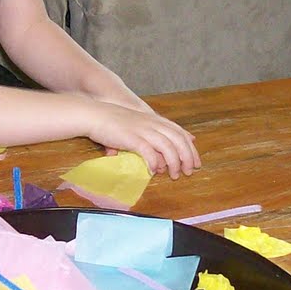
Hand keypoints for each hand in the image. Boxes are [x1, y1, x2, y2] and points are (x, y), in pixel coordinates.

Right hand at [86, 101, 201, 178]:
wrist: (95, 114)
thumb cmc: (113, 121)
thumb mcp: (137, 124)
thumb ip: (149, 135)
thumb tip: (159, 157)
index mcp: (155, 120)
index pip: (180, 134)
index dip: (190, 149)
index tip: (195, 162)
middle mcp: (153, 124)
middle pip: (178, 141)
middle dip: (187, 158)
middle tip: (189, 172)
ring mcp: (143, 130)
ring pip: (167, 147)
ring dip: (174, 163)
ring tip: (174, 175)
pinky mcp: (132, 138)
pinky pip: (148, 152)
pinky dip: (154, 163)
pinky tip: (154, 172)